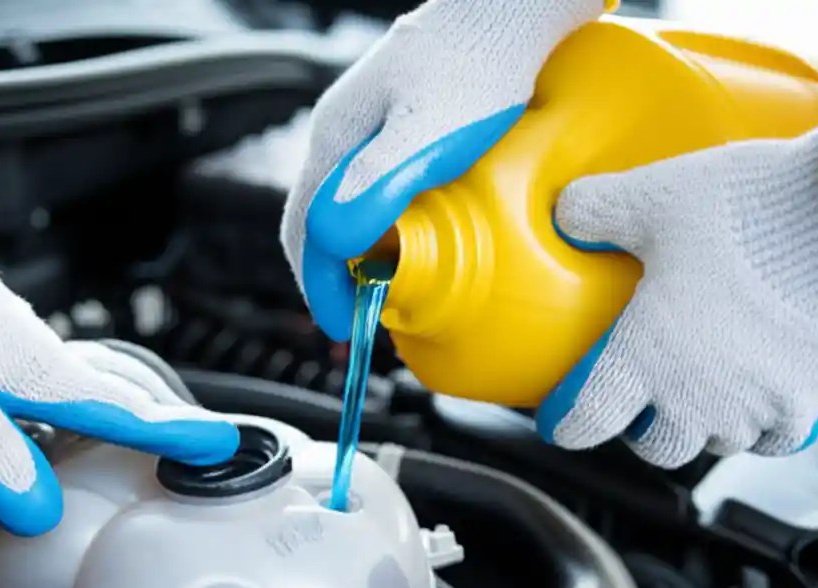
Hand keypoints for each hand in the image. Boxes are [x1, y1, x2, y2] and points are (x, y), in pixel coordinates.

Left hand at [0, 110, 238, 536]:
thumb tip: (42, 512)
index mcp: (38, 371)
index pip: (124, 414)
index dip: (174, 436)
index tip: (221, 444)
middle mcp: (30, 346)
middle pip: (107, 389)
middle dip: (151, 416)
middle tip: (186, 435)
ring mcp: (2, 327)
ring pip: (66, 373)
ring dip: (102, 400)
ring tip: (118, 423)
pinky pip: (26, 359)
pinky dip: (48, 384)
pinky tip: (21, 391)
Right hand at [281, 0, 608, 340]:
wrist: (511, 10)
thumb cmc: (478, 61)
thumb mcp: (428, 131)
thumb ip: (378, 183)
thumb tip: (334, 239)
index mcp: (336, 138)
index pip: (306, 229)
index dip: (320, 286)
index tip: (342, 327)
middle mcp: (342, 132)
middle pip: (317, 220)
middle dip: (331, 275)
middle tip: (358, 318)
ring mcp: (368, 127)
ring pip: (343, 205)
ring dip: (355, 254)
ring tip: (381, 289)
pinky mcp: (398, 125)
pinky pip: (371, 188)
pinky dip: (377, 227)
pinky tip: (408, 239)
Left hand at [537, 120, 817, 468]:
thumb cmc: (743, 212)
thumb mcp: (651, 198)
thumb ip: (598, 209)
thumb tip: (566, 212)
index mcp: (644, 355)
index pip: (590, 416)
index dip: (569, 426)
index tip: (561, 425)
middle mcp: (695, 396)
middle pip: (659, 446)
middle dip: (643, 430)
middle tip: (639, 405)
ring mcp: (754, 405)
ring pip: (716, 445)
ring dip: (701, 429)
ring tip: (699, 399)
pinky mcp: (808, 399)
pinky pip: (777, 440)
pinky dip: (761, 430)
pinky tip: (757, 406)